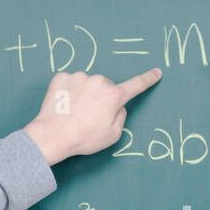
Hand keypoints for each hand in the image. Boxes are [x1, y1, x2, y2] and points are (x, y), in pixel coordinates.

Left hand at [24, 67, 161, 164]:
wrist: (52, 135)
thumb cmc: (84, 138)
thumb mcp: (113, 134)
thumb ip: (120, 116)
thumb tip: (117, 106)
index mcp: (114, 96)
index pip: (136, 85)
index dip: (148, 79)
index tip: (157, 72)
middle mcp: (98, 81)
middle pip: (106, 87)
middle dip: (102, 98)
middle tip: (90, 117)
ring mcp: (79, 77)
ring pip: (87, 84)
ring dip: (84, 94)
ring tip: (74, 113)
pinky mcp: (61, 77)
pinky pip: (70, 83)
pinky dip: (69, 92)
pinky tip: (64, 105)